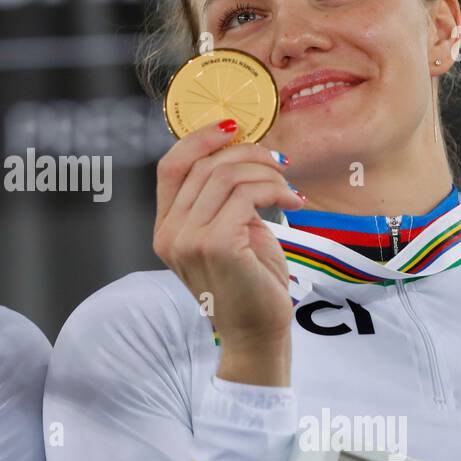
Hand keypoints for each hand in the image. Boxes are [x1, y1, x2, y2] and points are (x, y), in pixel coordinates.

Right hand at [152, 120, 299, 385]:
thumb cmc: (250, 283)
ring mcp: (187, 239)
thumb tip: (243, 153)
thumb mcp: (231, 232)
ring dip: (266, 173)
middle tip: (281, 163)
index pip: (171, 166)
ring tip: (289, 189)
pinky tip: (293, 203)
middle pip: (204, 165)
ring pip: (226, 176)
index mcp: (167, 228)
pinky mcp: (214, 244)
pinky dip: (275, 190)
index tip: (234, 126)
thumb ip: (223, 199)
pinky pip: (246, 195)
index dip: (200, 138)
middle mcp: (169, 233)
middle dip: (248, 154)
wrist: (257, 334)